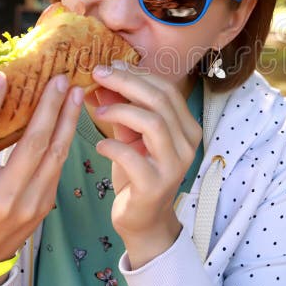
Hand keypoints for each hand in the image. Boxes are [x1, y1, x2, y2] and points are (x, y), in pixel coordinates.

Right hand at [0, 72, 83, 285]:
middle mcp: (3, 196)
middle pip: (32, 143)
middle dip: (49, 107)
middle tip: (59, 78)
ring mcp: (29, 203)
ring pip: (55, 153)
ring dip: (67, 119)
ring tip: (74, 93)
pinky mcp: (46, 204)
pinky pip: (58, 166)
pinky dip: (65, 139)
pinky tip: (70, 118)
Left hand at [91, 62, 201, 268]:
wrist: (143, 220)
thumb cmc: (138, 174)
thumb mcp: (130, 136)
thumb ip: (121, 109)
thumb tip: (101, 80)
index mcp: (187, 128)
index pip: (166, 89)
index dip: (136, 74)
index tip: (108, 66)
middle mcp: (188, 144)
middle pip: (160, 100)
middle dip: (126, 82)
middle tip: (98, 74)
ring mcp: (174, 165)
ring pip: (152, 123)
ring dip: (120, 110)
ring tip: (97, 111)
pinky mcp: (155, 185)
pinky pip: (132, 156)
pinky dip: (111, 146)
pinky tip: (99, 146)